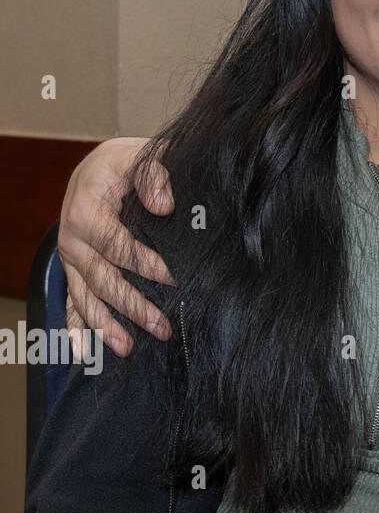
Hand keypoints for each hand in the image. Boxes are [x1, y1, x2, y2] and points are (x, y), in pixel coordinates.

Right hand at [60, 138, 174, 357]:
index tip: (174, 280)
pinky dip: (76, 329)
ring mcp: (71, 258)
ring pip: (86, 297)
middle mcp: (72, 240)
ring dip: (106, 325)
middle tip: (163, 327)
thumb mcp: (139, 158)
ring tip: (128, 348)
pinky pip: (71, 302)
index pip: (118, 245)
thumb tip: (164, 205)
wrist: (98, 168)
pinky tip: (84, 354)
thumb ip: (154, 176)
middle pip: (103, 279)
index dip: (146, 264)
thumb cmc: (124, 165)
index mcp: (86, 212)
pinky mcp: (74, 269)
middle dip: (133, 306)